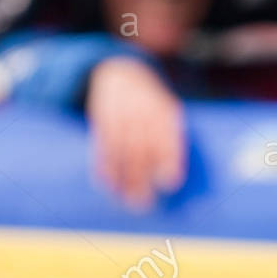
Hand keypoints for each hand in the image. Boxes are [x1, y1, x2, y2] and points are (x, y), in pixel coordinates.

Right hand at [85, 57, 186, 208]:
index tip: (169, 184)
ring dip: (123, 179)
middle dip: (143, 179)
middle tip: (144, 204)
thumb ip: (171, 138)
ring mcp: (120, 116)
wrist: (120, 72)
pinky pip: (103, 147)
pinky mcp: (102, 120)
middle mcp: (142, 113)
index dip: (169, 160)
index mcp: (163, 111)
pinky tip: (107, 184)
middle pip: (142, 149)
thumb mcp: (166, 110)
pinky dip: (105, 167)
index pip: (167, 138)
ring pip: (121, 152)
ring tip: (126, 202)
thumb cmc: (150, 104)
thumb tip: (174, 178)